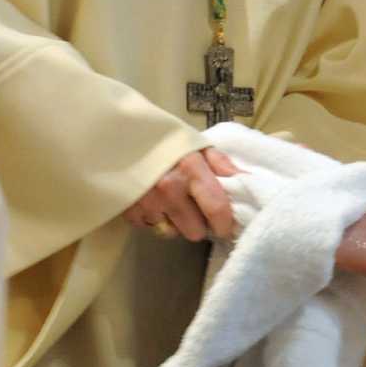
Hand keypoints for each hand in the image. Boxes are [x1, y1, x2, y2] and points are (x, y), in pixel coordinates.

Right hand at [124, 147, 239, 239]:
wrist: (117, 133)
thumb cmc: (163, 139)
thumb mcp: (195, 144)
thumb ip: (222, 164)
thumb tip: (249, 181)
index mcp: (190, 168)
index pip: (217, 209)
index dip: (226, 223)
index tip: (227, 226)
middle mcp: (169, 188)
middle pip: (195, 231)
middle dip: (198, 223)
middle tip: (194, 208)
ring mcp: (147, 201)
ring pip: (172, 233)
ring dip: (174, 222)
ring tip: (171, 202)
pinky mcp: (128, 211)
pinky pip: (150, 228)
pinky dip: (153, 219)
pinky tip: (152, 202)